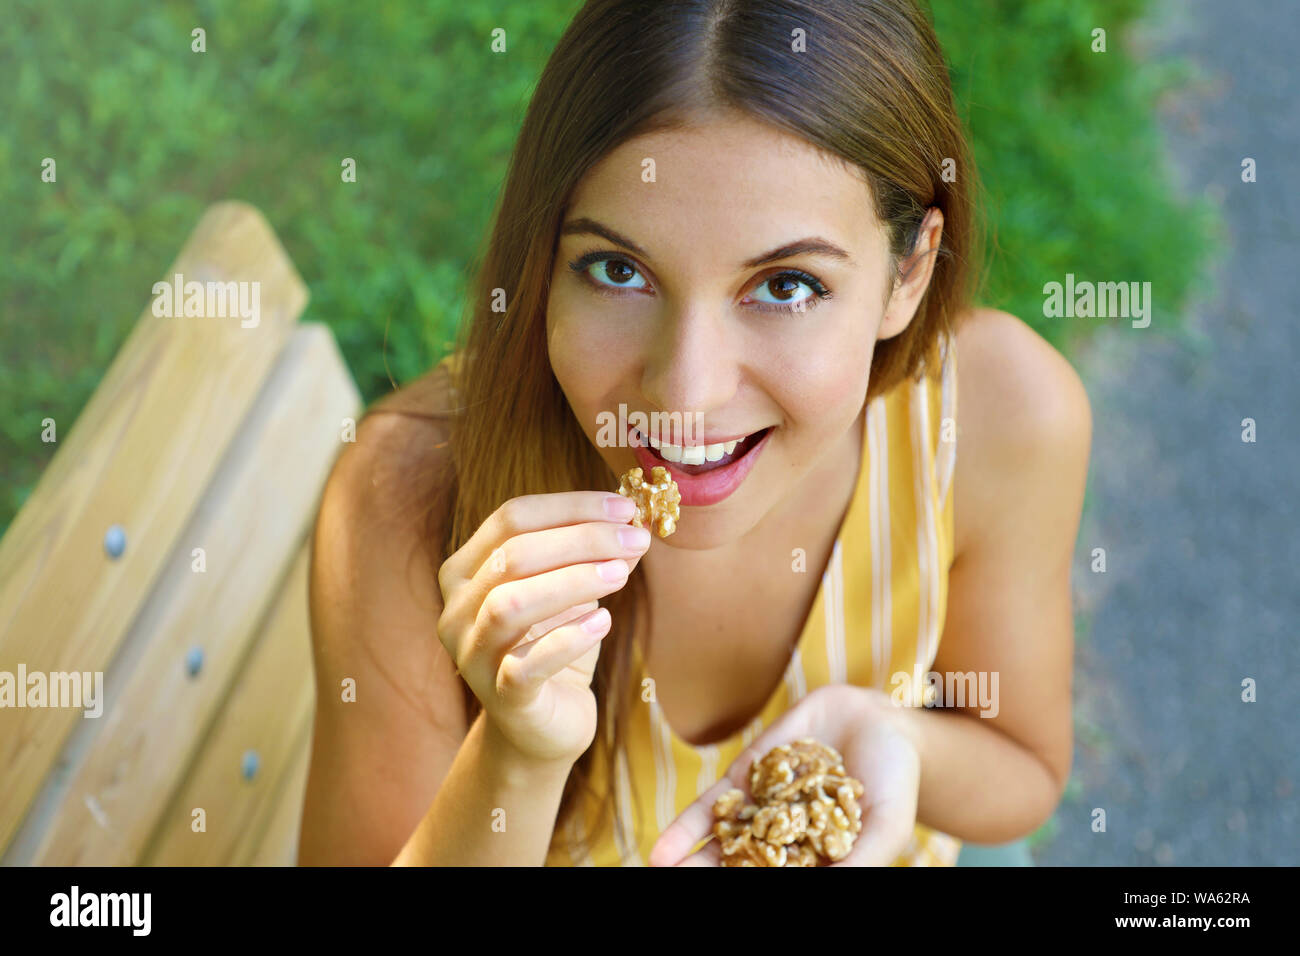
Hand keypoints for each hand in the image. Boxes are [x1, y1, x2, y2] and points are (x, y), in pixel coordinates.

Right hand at [435, 491, 650, 763]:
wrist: (542, 726)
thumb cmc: (552, 645)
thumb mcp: (573, 592)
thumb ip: (594, 555)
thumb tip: (632, 521)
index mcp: (466, 569)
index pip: (511, 517)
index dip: (570, 507)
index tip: (625, 508)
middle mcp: (457, 608)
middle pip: (513, 555)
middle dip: (581, 540)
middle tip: (636, 540)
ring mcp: (472, 654)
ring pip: (511, 604)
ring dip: (573, 582)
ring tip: (621, 575)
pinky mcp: (498, 696)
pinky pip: (526, 664)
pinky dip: (568, 638)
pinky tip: (604, 623)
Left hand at [647, 684, 921, 865]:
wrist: (880, 718)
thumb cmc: (896, 780)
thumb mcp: (885, 826)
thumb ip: (857, 862)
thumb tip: (825, 886)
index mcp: (814, 860)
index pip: (778, 880)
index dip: (751, 890)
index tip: (729, 905)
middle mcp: (782, 842)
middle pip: (740, 871)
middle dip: (708, 882)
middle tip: (678, 892)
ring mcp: (760, 810)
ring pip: (719, 846)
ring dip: (688, 867)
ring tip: (661, 879)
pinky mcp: (746, 778)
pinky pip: (711, 808)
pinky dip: (687, 831)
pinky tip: (662, 852)